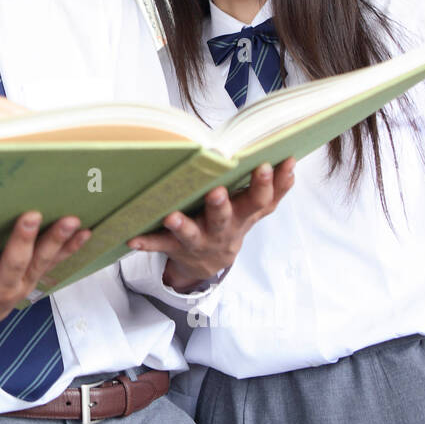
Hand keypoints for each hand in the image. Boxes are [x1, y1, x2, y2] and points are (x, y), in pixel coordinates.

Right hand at [0, 212, 91, 359]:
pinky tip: (84, 231)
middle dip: (24, 239)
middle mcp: (1, 286)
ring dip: (57, 241)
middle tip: (32, 215)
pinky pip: (56, 264)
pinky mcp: (33, 280)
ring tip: (70, 220)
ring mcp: (21, 284)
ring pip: (41, 262)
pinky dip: (71, 249)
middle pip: (15, 262)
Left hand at [128, 158, 295, 291]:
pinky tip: (132, 238)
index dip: (265, 185)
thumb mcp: (255, 209)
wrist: (209, 263)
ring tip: (172, 217)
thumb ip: (275, 187)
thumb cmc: (233, 222)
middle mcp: (223, 230)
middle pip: (224, 219)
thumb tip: (292, 160)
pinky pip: (159, 245)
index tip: (263, 164)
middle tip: (217, 191)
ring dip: (182, 226)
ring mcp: (198, 241)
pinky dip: (147, 243)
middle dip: (221, 206)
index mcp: (244, 215)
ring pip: (191, 234)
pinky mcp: (175, 248)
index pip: (260, 201)